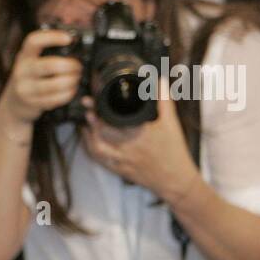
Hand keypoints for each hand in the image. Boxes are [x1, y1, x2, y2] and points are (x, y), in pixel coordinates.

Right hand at [0, 28, 84, 124]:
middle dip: (71, 65)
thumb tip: (72, 31)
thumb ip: (49, 46)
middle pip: (50, 65)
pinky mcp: (32, 103)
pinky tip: (70, 90)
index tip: (68, 38)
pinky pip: (55, 99)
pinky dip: (68, 94)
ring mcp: (26, 88)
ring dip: (71, 81)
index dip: (52, 37)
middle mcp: (22, 71)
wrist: (14, 102)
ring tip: (75, 78)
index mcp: (24, 55)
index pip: (34, 41)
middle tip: (77, 66)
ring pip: (55, 85)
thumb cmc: (30, 75)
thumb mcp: (33, 58)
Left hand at [82, 83, 199, 203]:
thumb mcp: (171, 123)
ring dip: (89, 133)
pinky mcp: (118, 169)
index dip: (103, 106)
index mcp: (141, 133)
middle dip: (92, 117)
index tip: (95, 97)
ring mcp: (122, 160)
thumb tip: (160, 81)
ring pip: (98, 146)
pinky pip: (100, 159)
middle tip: (87, 105)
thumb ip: (164, 100)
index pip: (118, 116)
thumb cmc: (173, 150)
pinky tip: (88, 138)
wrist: (174, 179)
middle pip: (104, 131)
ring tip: (85, 120)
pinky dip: (91, 148)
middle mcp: (129, 147)